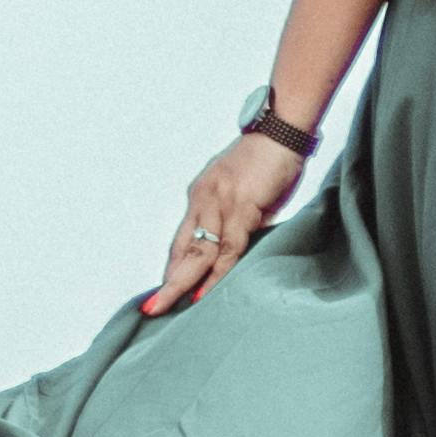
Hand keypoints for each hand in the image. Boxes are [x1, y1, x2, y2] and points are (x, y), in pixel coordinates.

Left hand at [144, 133, 301, 315]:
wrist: (283, 128)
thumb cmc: (270, 158)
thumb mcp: (247, 192)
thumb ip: (240, 219)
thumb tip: (240, 247)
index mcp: (202, 194)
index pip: (183, 239)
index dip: (173, 266)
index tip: (165, 290)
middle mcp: (204, 199)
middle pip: (181, 249)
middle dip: (167, 281)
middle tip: (152, 308)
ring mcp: (220, 203)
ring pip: (198, 253)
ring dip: (182, 283)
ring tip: (167, 307)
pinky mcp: (241, 206)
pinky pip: (226, 248)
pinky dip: (215, 273)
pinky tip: (204, 291)